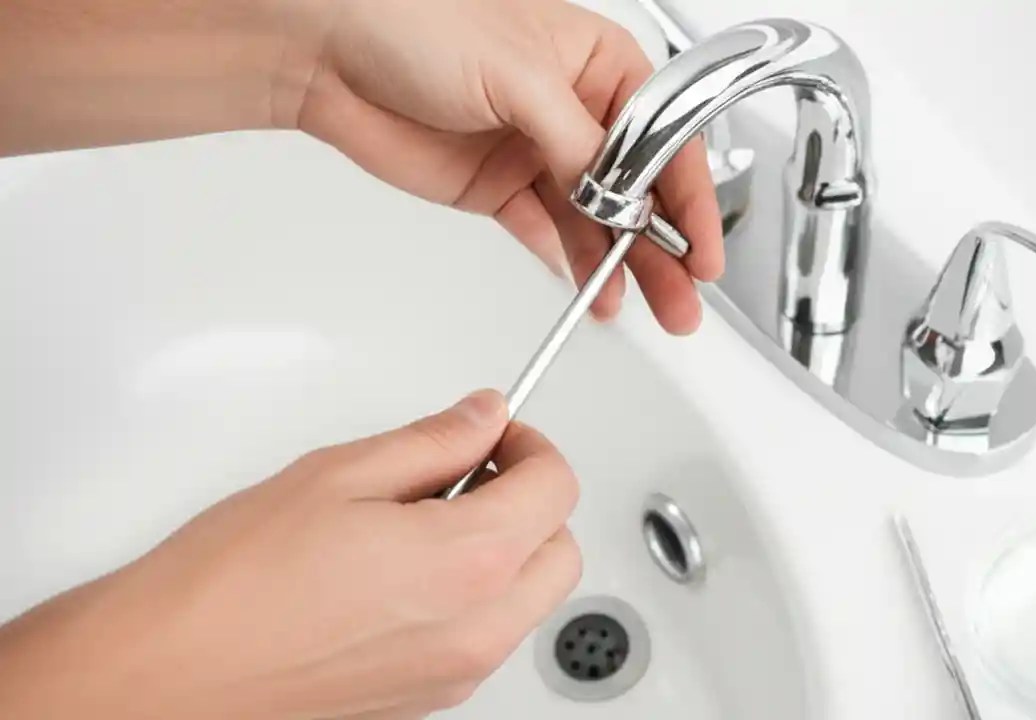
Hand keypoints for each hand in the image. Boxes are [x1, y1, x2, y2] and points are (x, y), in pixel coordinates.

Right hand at [0, 390, 581, 718]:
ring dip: (505, 549)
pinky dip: (474, 595)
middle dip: (530, 499)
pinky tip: (406, 569)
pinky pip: (486, 636)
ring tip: (428, 519)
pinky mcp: (426, 700)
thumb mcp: (337, 475)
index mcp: (467, 562)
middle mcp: (475, 629)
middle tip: (471, 468)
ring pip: (529, 598)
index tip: (496, 432)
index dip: (531, 445)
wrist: (164, 676)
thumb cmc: (229, 586)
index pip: (556, 487)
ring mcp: (454, 674)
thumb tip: (480, 418)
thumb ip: (431, 442)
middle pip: (559, 549)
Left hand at [278, 0, 724, 333]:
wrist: (326, 51)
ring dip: (619, 264)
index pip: (664, 137)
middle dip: (662, 245)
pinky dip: (569, 263)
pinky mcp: (499, 187)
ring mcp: (536, 151)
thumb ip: (578, 146)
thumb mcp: (519, 75)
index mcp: (597, 63)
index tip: (700, 248)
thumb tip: (618, 200)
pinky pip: (547, 233)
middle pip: (637, 188)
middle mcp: (574, 109)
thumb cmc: (413, 18)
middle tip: (681, 297)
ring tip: (642, 307)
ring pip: (596, 219)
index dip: (687, 198)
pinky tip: (591, 288)